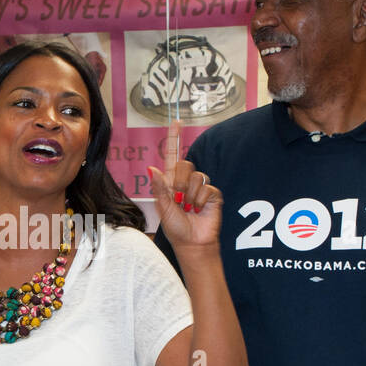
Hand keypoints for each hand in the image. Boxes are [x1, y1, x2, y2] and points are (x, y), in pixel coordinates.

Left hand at [148, 120, 221, 248]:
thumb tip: (152, 168)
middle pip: (184, 164)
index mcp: (170, 182)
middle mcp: (185, 182)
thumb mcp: (163, 208)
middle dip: (180, 182)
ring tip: (189, 208)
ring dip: (190, 195)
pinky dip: (200, 201)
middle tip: (179, 200)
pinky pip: (206, 187)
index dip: (174, 138)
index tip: (177, 122)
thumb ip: (159, 188)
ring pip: (196, 176)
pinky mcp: (212, 194)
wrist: (193, 243)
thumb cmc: (176, 229)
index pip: (172, 156)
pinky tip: (199, 210)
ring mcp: (200, 187)